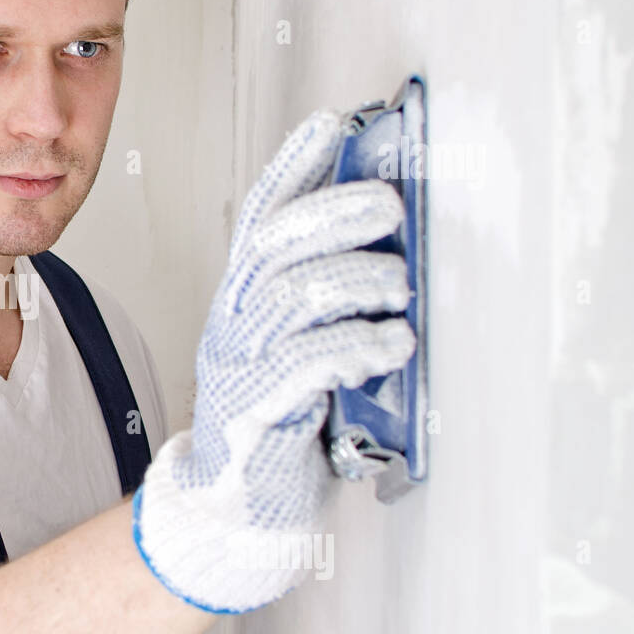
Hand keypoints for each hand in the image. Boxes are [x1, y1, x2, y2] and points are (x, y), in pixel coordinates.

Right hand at [132, 108, 415, 611]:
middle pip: (277, 245)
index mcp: (241, 302)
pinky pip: (311, 360)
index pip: (258, 220)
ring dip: (361, 281)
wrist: (235, 506)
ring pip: (296, 294)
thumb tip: (383, 249)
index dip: (292, 170)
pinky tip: (392, 342)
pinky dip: (361, 343)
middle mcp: (233, 325)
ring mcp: (240, 366)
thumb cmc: (277, 425)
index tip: (329, 126)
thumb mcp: (296, 349)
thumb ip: (321, 304)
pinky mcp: (261, 410)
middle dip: (336, 213)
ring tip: (400, 289)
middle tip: (388, 208)